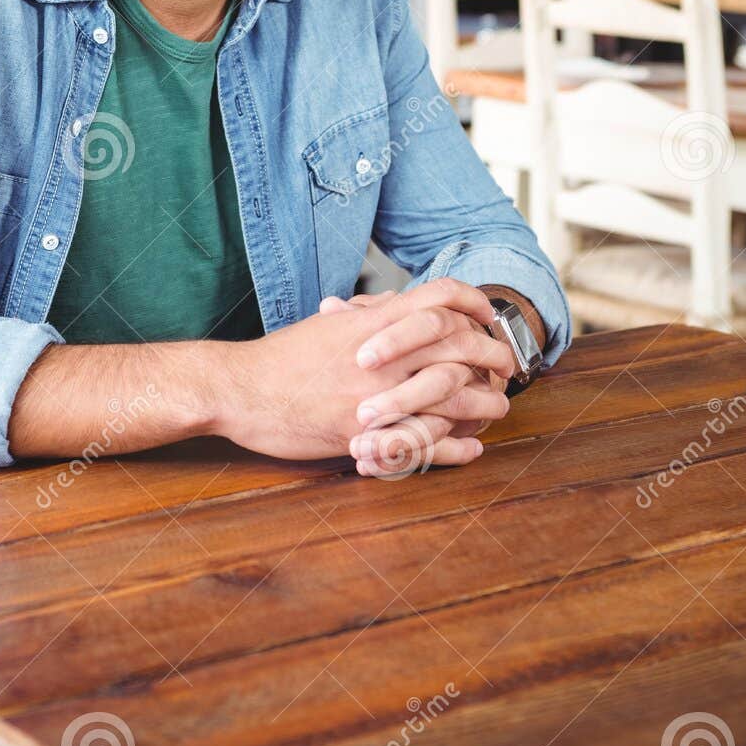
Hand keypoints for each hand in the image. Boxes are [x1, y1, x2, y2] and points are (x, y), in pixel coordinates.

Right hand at [208, 286, 504, 465]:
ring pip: (453, 397)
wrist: (240, 388)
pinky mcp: (365, 433)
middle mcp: (382, 354)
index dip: (474, 301)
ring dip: (485, 404)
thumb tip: (396, 304)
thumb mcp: (327, 325)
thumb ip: (367, 315)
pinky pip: (426, 442)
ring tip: (498, 408)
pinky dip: (456, 447)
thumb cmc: (281, 356)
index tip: (488, 314)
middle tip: (506, 365)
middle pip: (461, 345)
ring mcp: (375, 394)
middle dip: (493, 355)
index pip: (441, 297)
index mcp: (374, 322)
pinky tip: (471, 448)